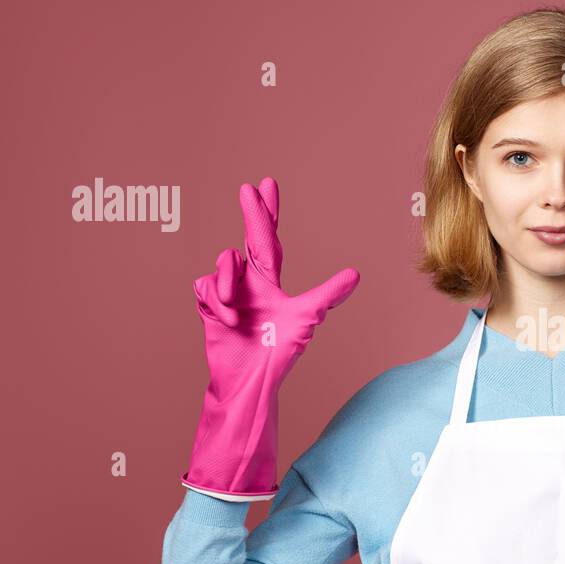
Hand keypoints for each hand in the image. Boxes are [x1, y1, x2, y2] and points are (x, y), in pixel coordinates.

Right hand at [182, 177, 359, 499]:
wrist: (252, 380)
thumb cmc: (279, 350)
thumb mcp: (307, 318)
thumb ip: (328, 294)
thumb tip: (356, 274)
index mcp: (269, 279)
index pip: (268, 238)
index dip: (267, 212)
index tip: (266, 183)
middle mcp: (248, 280)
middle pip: (248, 239)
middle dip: (251, 213)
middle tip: (248, 189)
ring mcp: (227, 291)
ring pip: (224, 264)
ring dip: (230, 282)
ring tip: (238, 308)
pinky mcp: (209, 305)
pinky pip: (208, 288)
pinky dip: (220, 303)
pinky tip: (231, 321)